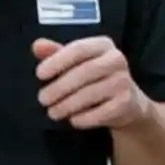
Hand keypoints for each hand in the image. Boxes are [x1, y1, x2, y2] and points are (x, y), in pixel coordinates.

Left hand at [34, 37, 149, 129]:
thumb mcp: (77, 62)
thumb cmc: (95, 78)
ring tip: (53, 112)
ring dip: (67, 105)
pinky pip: (100, 112)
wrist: (127, 103)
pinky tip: (73, 119)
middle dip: (59, 87)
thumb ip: (56, 53)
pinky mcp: (126, 103)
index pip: (78, 49)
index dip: (57, 61)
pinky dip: (83, 118)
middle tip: (43, 99)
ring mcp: (124, 82)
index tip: (39, 74)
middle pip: (84, 72)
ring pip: (90, 94)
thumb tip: (37, 45)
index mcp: (103, 45)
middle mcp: (117, 60)